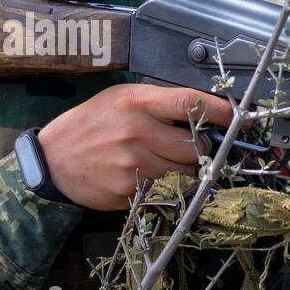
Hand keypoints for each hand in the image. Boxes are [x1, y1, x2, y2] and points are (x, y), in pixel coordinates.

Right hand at [37, 84, 232, 211]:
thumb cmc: (89, 124)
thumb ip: (156, 102)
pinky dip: (166, 186)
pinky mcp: (130, 190)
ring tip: (166, 161)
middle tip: (190, 145)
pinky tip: (148, 176)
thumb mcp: (118, 98)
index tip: (237, 116)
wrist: (52, 160)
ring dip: (186, 170)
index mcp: (136, 102)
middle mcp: (138, 131)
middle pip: (196, 145)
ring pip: (187, 172)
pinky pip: (167, 191)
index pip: (190, 102)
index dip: (220, 110)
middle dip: (201, 147)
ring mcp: (134, 164)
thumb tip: (199, 110)